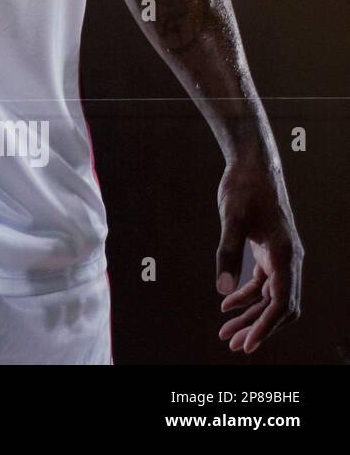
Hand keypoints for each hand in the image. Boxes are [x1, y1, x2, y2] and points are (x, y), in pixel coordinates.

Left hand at [215, 155, 302, 353]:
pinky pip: (262, 283)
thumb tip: (222, 290)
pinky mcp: (268, 252)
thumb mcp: (231, 219)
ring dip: (250, 316)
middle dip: (258, 328)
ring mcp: (280, 257)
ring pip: (269, 297)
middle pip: (278, 307)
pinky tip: (226, 306)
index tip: (250, 345)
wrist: (253, 165)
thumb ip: (226, 253)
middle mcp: (289, 260)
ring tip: (226, 333)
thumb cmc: (244, 188)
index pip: (281, 303)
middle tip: (234, 345)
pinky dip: (246, 296)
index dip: (266, 327)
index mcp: (286, 256)